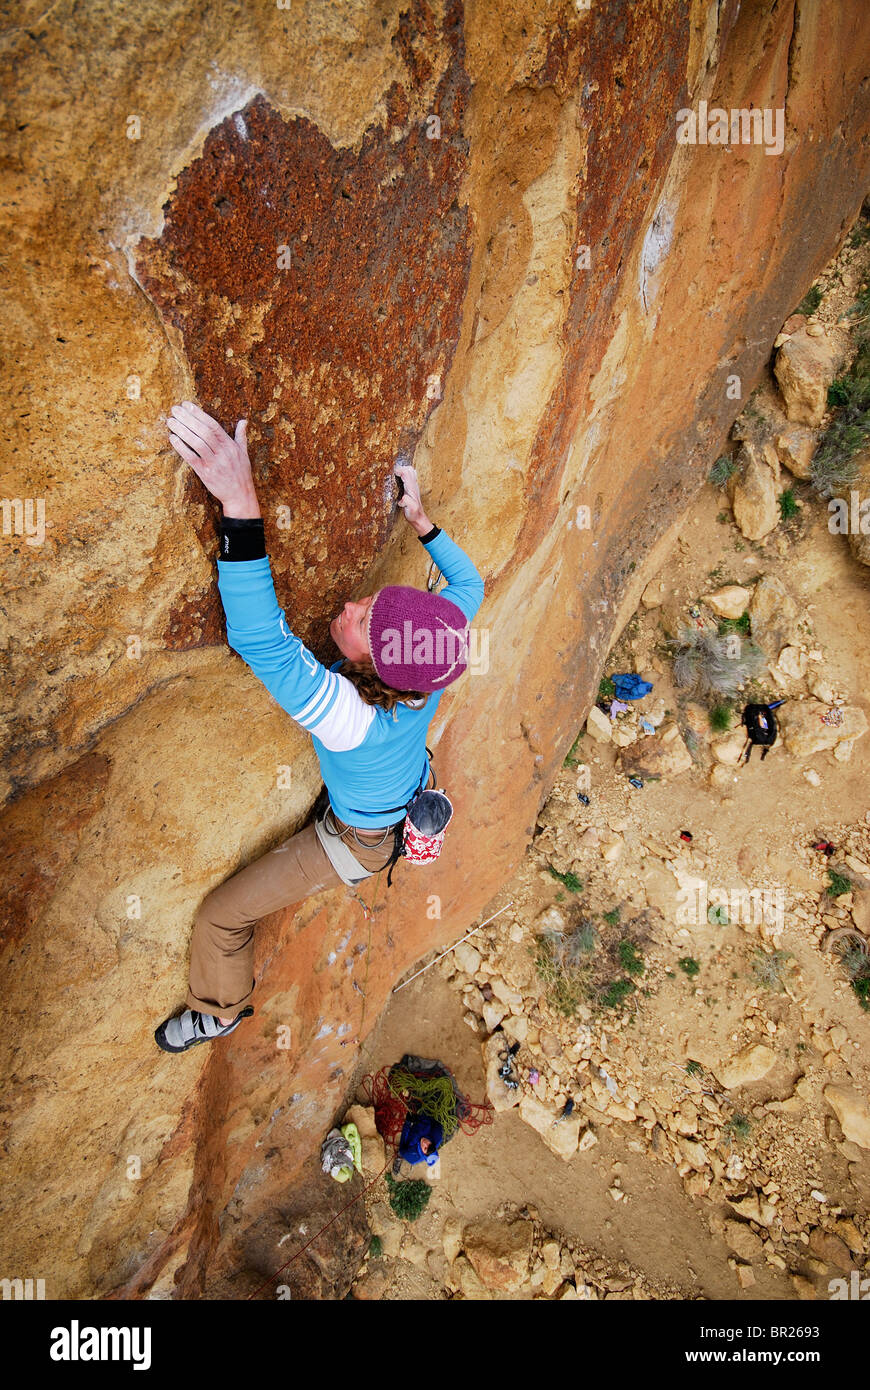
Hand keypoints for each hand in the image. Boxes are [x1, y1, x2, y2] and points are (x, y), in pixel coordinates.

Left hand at [166, 401, 260, 516]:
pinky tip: (173, 438)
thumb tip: (244, 421)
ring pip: (197, 443)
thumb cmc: (241, 473)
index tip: (186, 405)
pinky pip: (192, 458)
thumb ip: (241, 436)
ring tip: (170, 421)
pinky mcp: (206, 474)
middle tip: (174, 409)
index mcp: (230, 445)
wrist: (240, 496)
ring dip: (182, 431)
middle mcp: (223, 453)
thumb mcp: (244, 453)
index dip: (199, 413)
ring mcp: (214, 463)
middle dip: (188, 418)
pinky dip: (182, 448)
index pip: (213, 425)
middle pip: (203, 431)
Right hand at [394, 462, 431, 535]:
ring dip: (403, 469)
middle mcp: (414, 485)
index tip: (391, 473)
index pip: (406, 473)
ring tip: (395, 474)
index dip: (398, 470)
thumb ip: (407, 502)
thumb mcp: (410, 510)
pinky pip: (410, 476)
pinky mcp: (413, 488)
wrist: (418, 518)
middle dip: (400, 468)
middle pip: (409, 469)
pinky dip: (405, 473)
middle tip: (393, 473)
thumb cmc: (413, 514)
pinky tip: (400, 478)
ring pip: (411, 471)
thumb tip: (402, 498)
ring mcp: (414, 486)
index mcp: (411, 488)